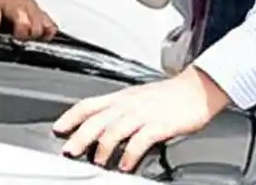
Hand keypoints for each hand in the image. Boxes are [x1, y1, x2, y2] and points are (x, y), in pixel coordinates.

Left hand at [52, 66, 230, 171]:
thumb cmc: (168, 96)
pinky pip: (139, 141)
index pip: (89, 104)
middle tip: (69, 151)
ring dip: (102, 148)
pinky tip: (124, 165)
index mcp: (121, 97)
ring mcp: (143, 114)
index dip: (71, 116)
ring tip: (97, 161)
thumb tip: (102, 125)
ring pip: (114, 130)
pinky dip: (129, 155)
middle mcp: (128, 104)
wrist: (196, 89)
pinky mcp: (159, 125)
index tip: (58, 128)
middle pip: (97, 120)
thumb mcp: (138, 98)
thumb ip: (120, 110)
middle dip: (80, 136)